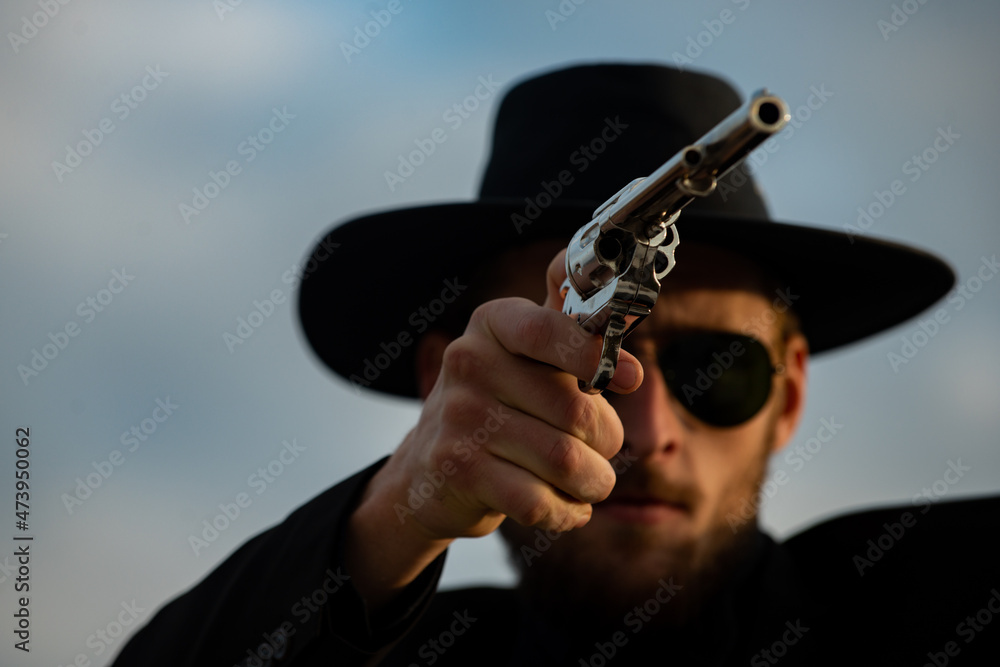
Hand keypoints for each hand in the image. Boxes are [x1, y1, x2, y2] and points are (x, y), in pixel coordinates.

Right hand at [346, 249, 642, 607]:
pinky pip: (539, 501)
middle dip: (606, 439)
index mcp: (493, 323)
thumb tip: (622, 316)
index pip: (548, 330)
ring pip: (564, 461)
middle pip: (574, 410)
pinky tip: (567, 506)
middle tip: (600, 447)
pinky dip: (567, 511)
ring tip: (589, 480)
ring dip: (594, 481)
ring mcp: (459, 416)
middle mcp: (469, 362)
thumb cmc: (504, 403)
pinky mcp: (457, 469)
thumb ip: (574, 327)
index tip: (632, 378)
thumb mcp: (531, 355)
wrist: (431, 468)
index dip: (595, 354)